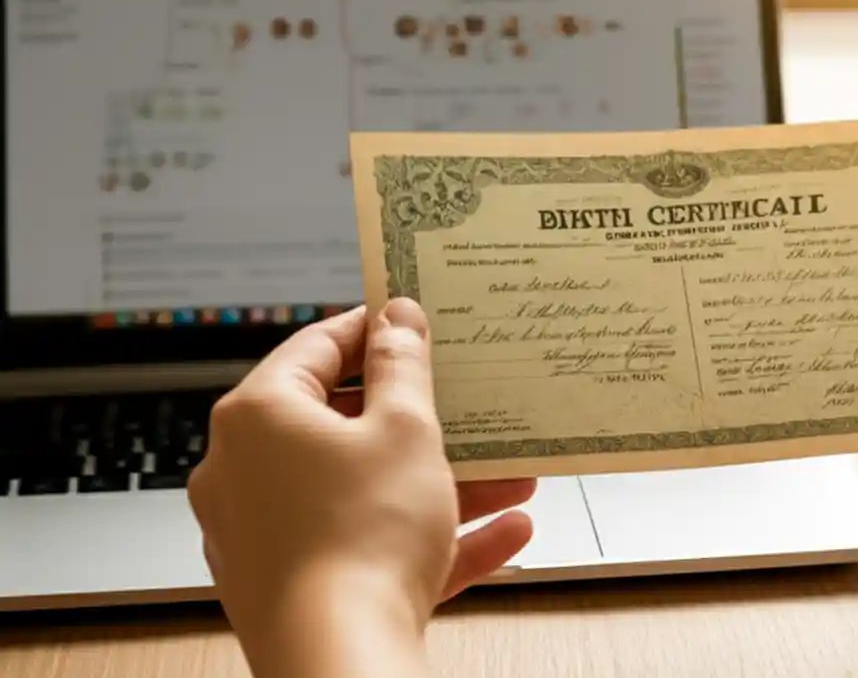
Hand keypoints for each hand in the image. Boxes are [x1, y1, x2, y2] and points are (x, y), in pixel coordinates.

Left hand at [188, 299, 534, 676]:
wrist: (340, 658)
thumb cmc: (362, 536)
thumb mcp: (405, 430)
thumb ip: (403, 366)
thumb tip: (396, 318)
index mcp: (258, 416)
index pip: (317, 348)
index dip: (373, 331)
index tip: (413, 324)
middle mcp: (244, 471)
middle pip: (344, 426)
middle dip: (423, 423)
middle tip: (466, 405)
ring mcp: (264, 533)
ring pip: (364, 491)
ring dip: (440, 484)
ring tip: (510, 481)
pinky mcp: (293, 584)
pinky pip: (366, 545)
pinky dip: (426, 537)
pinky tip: (502, 534)